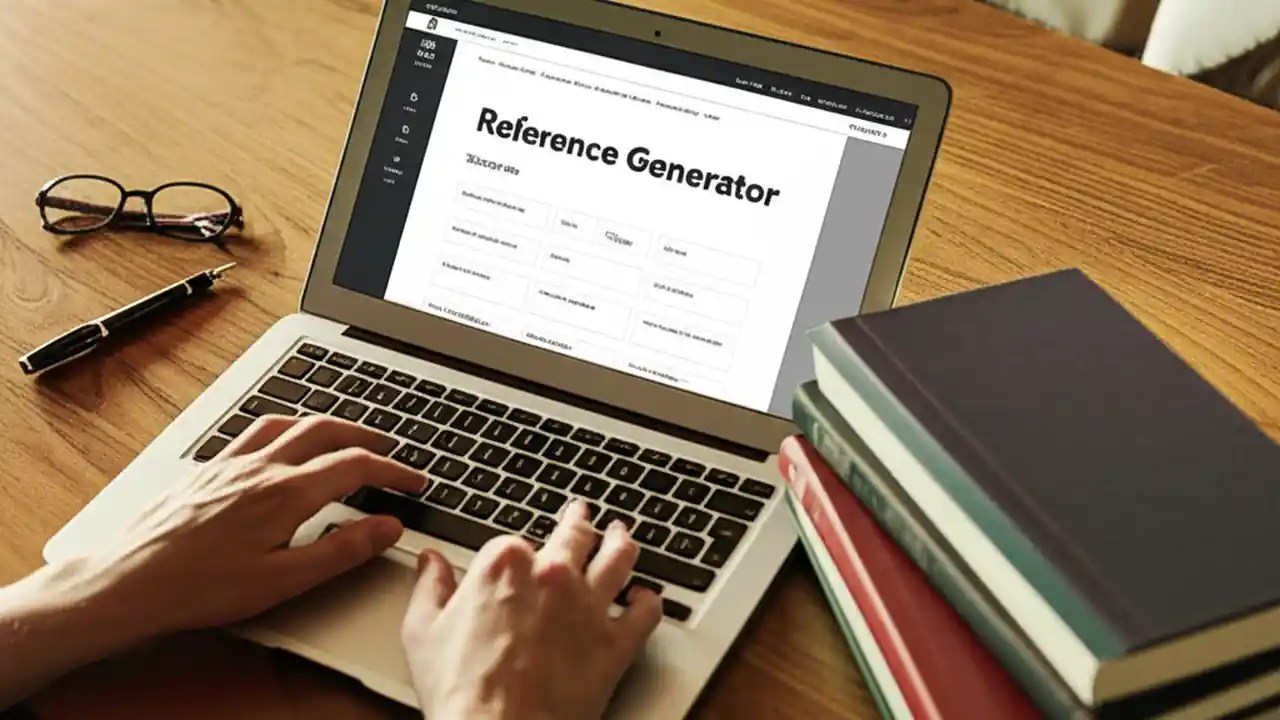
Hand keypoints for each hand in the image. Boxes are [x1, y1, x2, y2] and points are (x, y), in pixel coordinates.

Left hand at [0, 415, 424, 708]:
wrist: (128, 583)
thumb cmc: (199, 588)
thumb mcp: (284, 581)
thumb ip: (342, 550)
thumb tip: (386, 527)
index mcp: (284, 494)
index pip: (355, 466)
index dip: (394, 470)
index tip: (415, 479)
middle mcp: (259, 468)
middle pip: (326, 430)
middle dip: (366, 436)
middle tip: (389, 449)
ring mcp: (230, 464)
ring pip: (289, 422)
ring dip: (327, 424)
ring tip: (344, 436)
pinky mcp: (207, 469)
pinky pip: (254, 431)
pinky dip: (284, 427)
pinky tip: (282, 440)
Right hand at [401, 501, 662, 719]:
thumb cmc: (462, 690)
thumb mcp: (423, 631)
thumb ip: (431, 587)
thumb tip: (432, 562)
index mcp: (505, 563)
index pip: (515, 540)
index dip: (516, 552)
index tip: (519, 555)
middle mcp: (553, 574)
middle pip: (575, 536)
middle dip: (580, 523)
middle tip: (583, 517)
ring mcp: (589, 605)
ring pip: (619, 558)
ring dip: (622, 542)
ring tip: (622, 536)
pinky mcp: (616, 641)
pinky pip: (646, 612)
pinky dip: (649, 601)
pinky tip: (647, 597)